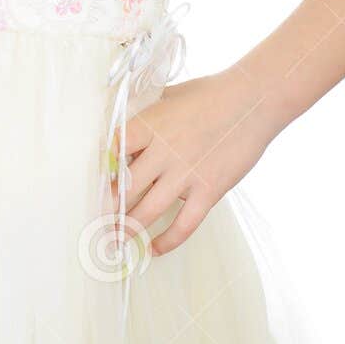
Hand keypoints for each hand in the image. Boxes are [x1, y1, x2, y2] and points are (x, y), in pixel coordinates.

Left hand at [113, 70, 273, 257]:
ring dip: (128, 229)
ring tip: (117, 240)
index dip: (100, 174)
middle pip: (126, 189)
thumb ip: (144, 113)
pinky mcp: (209, 190)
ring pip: (148, 211)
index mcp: (150, 125)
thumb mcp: (168, 95)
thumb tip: (120, 125)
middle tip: (98, 224)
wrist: (252, 101)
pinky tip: (155, 249)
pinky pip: (184, 224)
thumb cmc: (209, 94)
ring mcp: (186, 173)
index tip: (92, 188)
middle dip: (108, 210)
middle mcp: (163, 151)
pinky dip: (167, 241)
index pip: (112, 153)